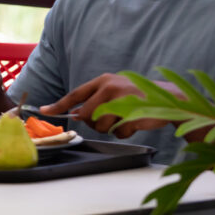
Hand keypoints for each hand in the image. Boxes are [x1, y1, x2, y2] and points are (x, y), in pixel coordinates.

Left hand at [41, 74, 170, 137]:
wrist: (169, 99)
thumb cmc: (138, 97)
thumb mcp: (114, 92)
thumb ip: (95, 101)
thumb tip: (76, 115)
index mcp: (103, 81)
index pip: (75, 94)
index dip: (59, 104)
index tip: (44, 111)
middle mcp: (109, 87)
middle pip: (87, 115)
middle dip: (94, 123)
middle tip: (108, 120)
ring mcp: (121, 100)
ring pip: (101, 126)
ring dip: (110, 128)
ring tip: (124, 119)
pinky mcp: (133, 114)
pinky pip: (118, 133)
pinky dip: (124, 133)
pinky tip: (134, 123)